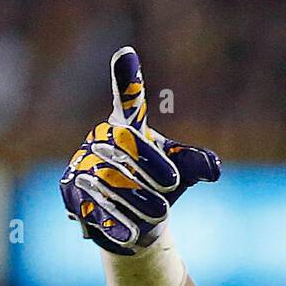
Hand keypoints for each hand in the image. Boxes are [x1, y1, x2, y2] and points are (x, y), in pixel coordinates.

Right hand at [60, 47, 220, 254]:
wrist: (136, 225)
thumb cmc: (160, 188)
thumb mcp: (183, 173)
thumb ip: (197, 164)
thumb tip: (213, 167)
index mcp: (127, 128)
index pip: (130, 103)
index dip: (128, 80)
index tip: (127, 54)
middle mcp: (100, 140)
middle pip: (126, 150)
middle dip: (151, 171)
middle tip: (172, 185)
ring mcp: (81, 165)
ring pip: (109, 181)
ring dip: (138, 199)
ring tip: (159, 213)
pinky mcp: (72, 195)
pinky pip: (94, 206)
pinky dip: (116, 220)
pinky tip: (132, 232)